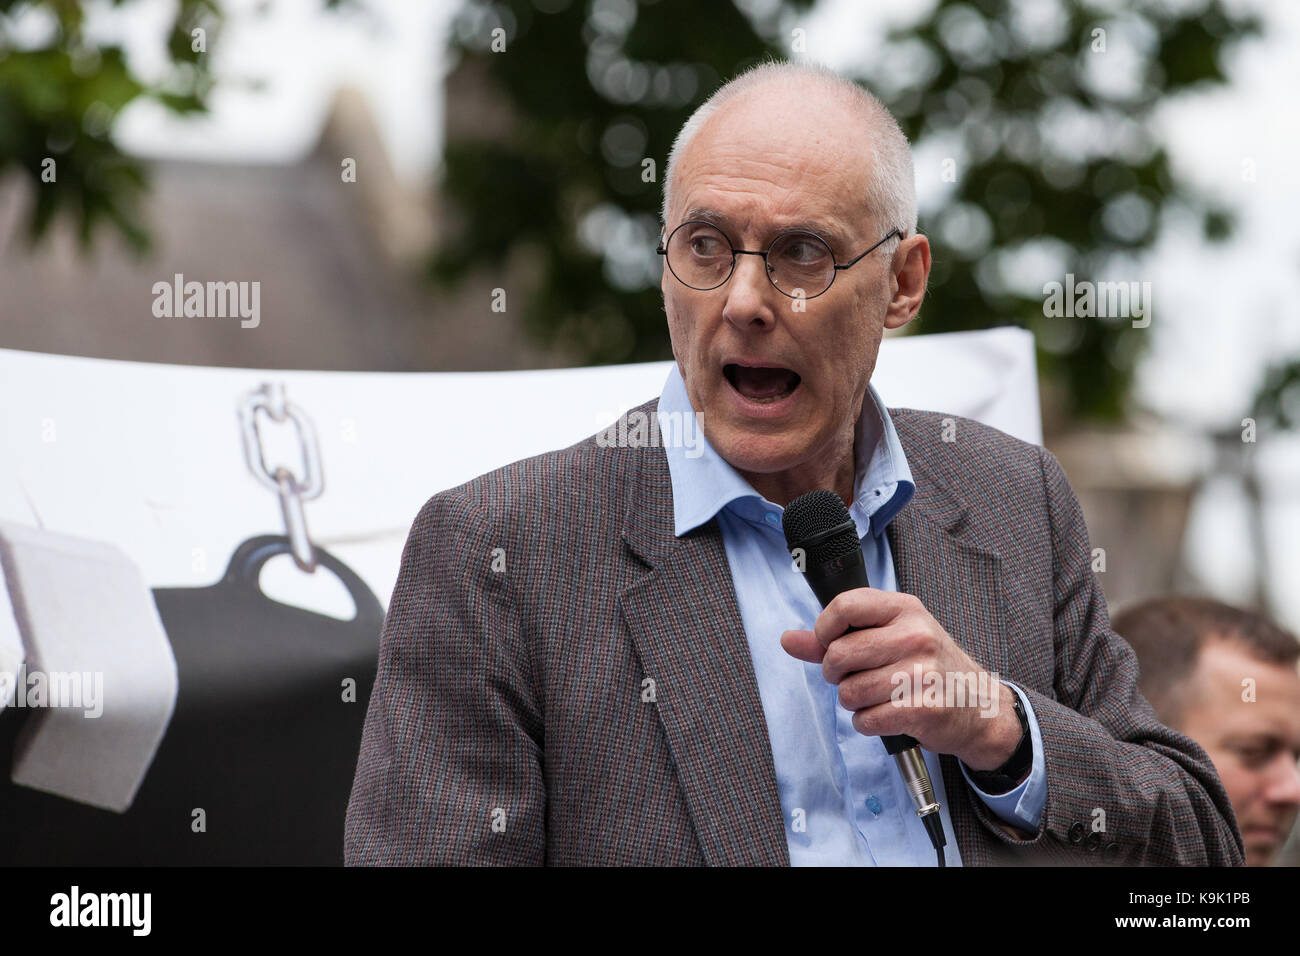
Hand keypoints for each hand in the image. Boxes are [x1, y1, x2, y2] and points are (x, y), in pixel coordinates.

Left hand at [780, 588, 1021, 770]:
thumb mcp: (889, 637)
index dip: (823, 630)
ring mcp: (921, 673)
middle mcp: (915, 635)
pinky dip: (868, 723)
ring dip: (854, 701)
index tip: (829, 643)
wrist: (977, 705)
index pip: (843, 606)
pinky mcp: (923, 709)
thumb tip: (788, 640)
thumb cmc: (927, 666)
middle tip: (855, 677)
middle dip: (835, 674)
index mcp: (904, 608)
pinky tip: (887, 714)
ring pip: (849, 691)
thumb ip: (835, 638)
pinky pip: (866, 720)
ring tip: (877, 696)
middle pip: (839, 655)